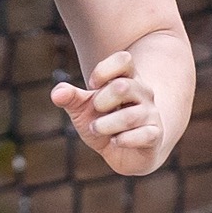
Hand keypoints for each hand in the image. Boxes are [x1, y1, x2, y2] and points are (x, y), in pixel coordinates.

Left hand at [50, 50, 164, 172]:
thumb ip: (70, 98)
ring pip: (130, 116)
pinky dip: (124, 140)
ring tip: (96, 129)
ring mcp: (151, 114)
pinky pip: (144, 135)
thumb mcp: (83, 109)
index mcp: (127, 78)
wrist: (125, 152)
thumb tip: (57, 93)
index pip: (124, 60)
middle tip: (96, 109)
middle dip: (101, 100)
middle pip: (123, 87)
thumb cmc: (104, 122)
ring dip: (105, 125)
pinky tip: (115, 141)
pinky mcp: (154, 135)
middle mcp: (143, 93)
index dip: (103, 70)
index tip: (93, 84)